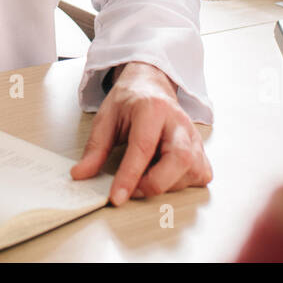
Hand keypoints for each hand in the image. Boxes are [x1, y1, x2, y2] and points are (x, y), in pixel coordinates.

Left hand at [70, 61, 212, 204]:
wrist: (151, 85)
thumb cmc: (130, 101)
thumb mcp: (106, 118)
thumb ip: (95, 148)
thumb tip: (81, 174)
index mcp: (152, 109)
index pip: (143, 147)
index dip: (129, 176)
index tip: (116, 197)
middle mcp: (178, 121)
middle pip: (179, 159)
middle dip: (155, 183)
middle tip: (134, 190)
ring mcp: (194, 135)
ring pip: (192, 170)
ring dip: (167, 184)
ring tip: (147, 176)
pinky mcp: (201, 149)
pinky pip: (200, 174)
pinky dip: (182, 183)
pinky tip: (165, 174)